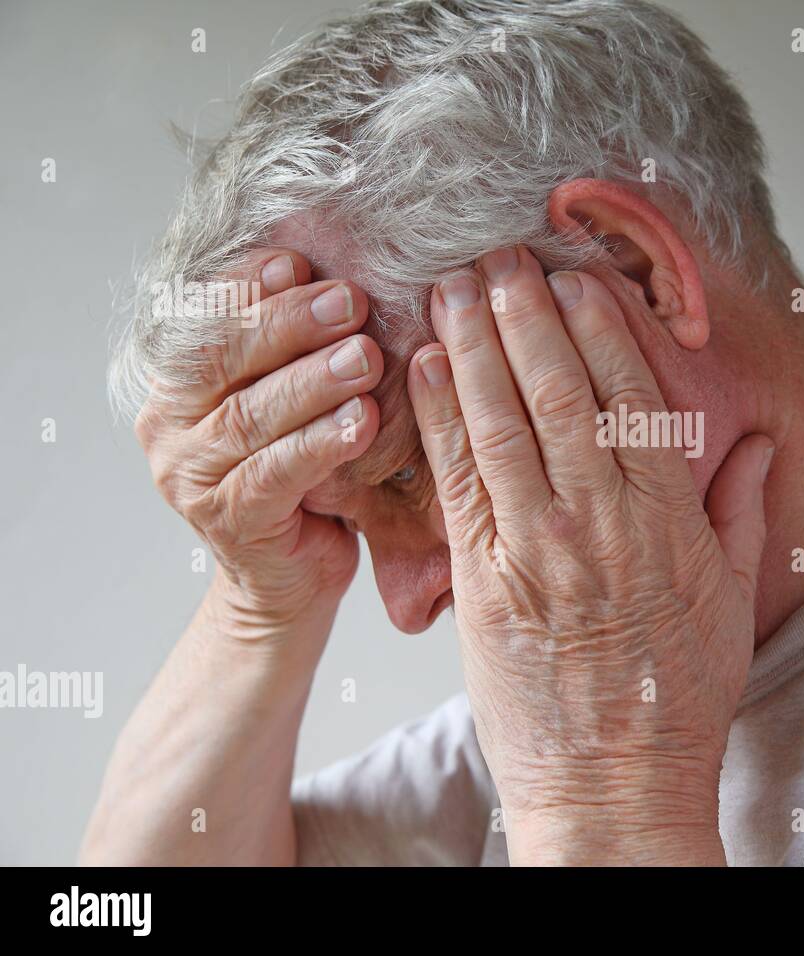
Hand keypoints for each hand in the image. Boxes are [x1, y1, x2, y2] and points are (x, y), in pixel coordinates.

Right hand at [135, 248, 381, 636]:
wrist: (290, 579)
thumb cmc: (301, 478)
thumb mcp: (291, 404)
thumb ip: (293, 351)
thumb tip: (336, 274)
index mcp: (177, 384)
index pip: (204, 319)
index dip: (249, 286)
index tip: (300, 261)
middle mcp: (170, 427)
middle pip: (223, 360)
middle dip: (290, 325)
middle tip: (351, 301)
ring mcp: (192, 478)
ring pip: (250, 415)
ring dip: (313, 381)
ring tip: (365, 357)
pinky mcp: (230, 521)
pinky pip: (276, 472)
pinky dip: (321, 443)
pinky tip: (363, 422)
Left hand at [407, 245, 772, 863]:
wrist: (614, 787)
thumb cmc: (676, 699)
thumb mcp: (732, 601)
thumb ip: (743, 512)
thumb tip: (762, 444)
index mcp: (666, 520)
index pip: (632, 397)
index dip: (602, 328)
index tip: (581, 278)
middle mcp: (600, 522)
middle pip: (560, 391)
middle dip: (529, 314)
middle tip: (505, 255)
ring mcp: (536, 549)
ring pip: (502, 423)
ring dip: (475, 346)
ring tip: (458, 285)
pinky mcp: (482, 581)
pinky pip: (457, 482)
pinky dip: (438, 417)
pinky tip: (424, 367)